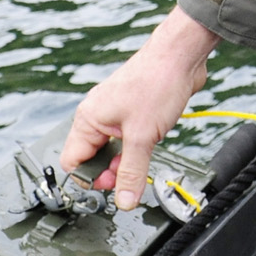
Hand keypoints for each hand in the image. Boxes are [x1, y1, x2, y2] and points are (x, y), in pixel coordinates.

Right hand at [60, 7, 217, 208]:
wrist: (182, 55)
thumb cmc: (157, 82)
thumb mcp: (143, 135)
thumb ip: (132, 171)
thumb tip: (124, 201)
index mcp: (88, 120)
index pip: (73, 162)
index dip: (90, 179)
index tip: (112, 187)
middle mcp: (98, 115)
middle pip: (93, 157)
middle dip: (111, 171)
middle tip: (131, 176)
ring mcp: (116, 112)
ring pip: (113, 148)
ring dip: (127, 160)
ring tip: (144, 158)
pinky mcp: (135, 110)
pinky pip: (129, 137)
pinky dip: (138, 147)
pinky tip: (152, 145)